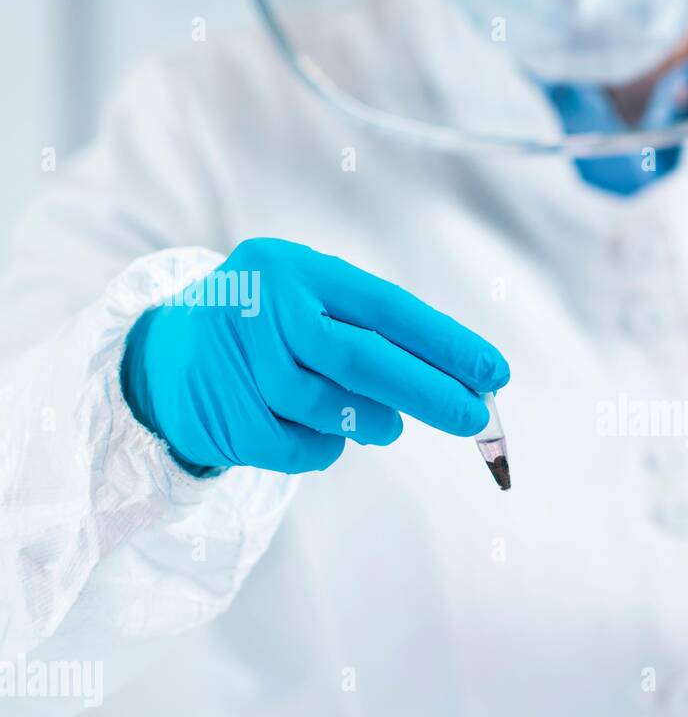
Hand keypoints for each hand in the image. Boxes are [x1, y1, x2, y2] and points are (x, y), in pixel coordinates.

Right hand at [121, 238, 508, 473]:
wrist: (165, 357)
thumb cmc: (269, 332)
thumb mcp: (314, 307)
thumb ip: (376, 336)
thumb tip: (463, 384)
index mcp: (297, 269)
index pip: (386, 308)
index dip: (446, 344)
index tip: (494, 373)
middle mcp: (262, 305)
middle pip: (360, 358)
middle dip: (428, 392)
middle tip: (475, 418)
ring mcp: (235, 359)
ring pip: (328, 408)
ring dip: (372, 423)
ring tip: (386, 425)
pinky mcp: (221, 412)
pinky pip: (298, 447)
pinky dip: (326, 447)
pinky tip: (326, 434)